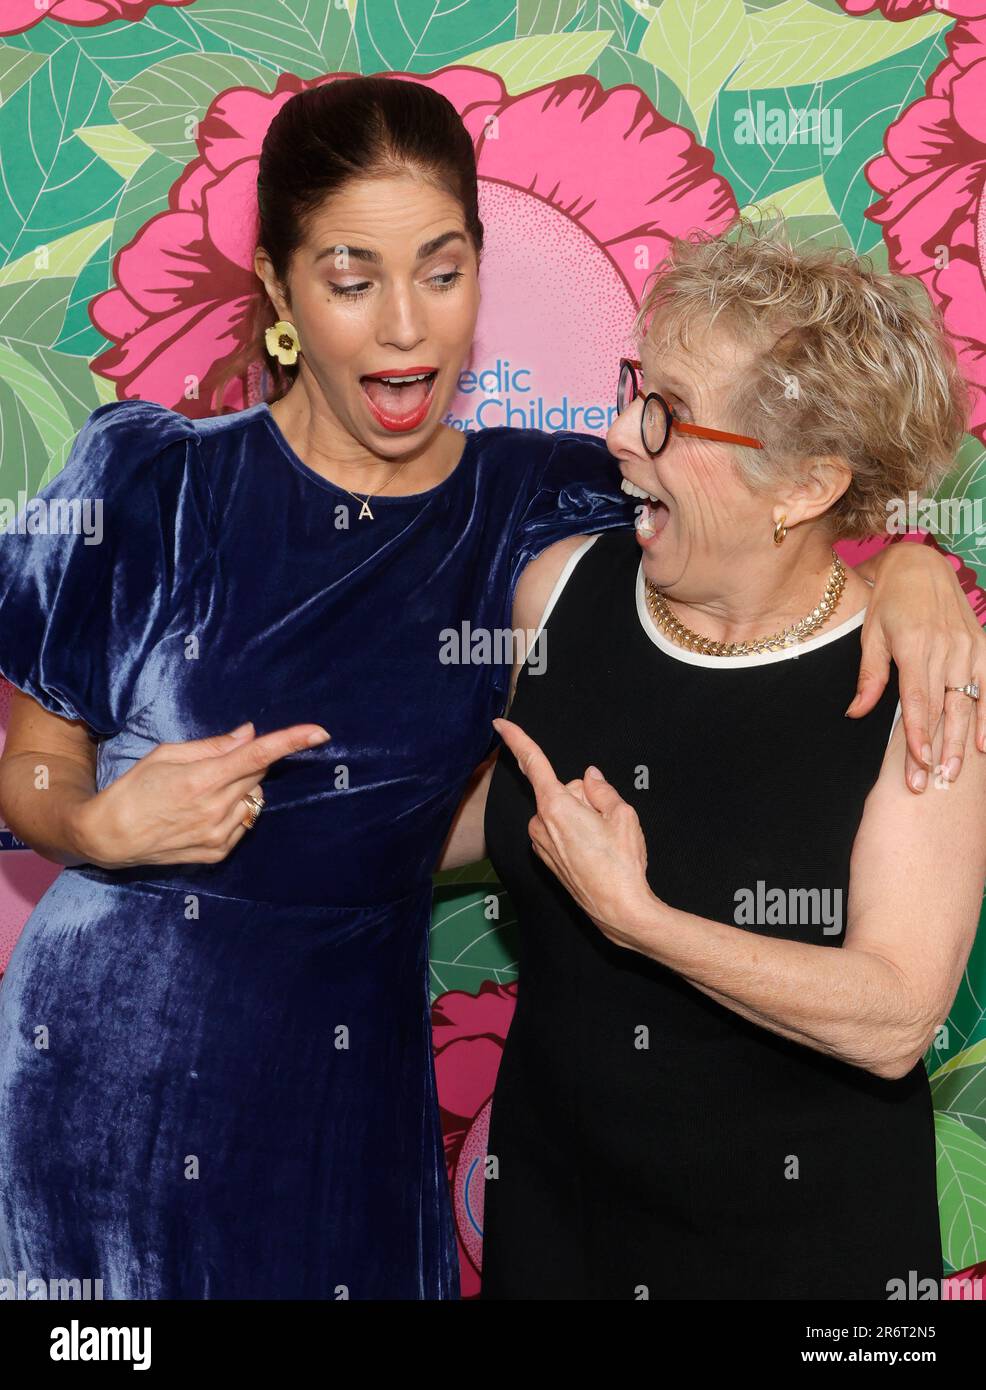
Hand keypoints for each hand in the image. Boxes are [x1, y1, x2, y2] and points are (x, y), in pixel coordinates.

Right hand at [74, 720, 330, 868]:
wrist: (112, 836)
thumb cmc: (136, 787)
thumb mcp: (167, 755)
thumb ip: (213, 746)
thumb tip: (250, 734)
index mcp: (203, 779)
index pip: (257, 756)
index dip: (291, 741)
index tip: (320, 732)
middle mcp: (216, 809)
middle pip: (257, 774)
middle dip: (247, 763)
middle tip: (216, 765)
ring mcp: (219, 835)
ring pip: (254, 799)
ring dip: (241, 788)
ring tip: (205, 792)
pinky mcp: (218, 853)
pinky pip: (244, 822)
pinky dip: (234, 810)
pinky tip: (205, 812)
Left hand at [493, 717, 656, 951]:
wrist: (617, 910)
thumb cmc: (621, 863)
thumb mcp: (622, 814)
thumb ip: (601, 790)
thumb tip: (590, 777)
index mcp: (555, 806)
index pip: (533, 763)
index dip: (517, 739)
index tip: (499, 723)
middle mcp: (540, 823)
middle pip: (562, 790)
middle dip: (583, 797)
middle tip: (606, 823)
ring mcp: (540, 843)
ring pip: (562, 812)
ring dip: (581, 817)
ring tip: (601, 842)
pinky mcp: (546, 858)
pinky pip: (560, 830)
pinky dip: (576, 833)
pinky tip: (593, 851)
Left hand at [848, 542, 985, 790]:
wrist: (919, 562)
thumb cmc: (888, 600)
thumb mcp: (870, 634)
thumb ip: (869, 677)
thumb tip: (855, 714)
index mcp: (914, 646)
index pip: (917, 701)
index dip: (917, 735)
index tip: (918, 765)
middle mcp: (945, 647)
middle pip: (943, 708)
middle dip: (938, 750)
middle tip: (932, 784)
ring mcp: (968, 646)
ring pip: (968, 702)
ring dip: (963, 741)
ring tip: (955, 774)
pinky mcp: (982, 644)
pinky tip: (985, 744)